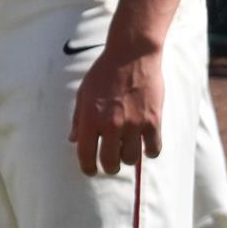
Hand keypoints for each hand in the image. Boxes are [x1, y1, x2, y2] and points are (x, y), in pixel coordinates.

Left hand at [70, 42, 163, 175]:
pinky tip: (144, 144)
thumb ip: (78, 118)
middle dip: (109, 166)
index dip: (88, 167)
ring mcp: (133, 124)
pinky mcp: (153, 121)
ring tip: (126, 149)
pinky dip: (149, 151)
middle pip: (110, 162)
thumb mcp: (83, 93)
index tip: (91, 171)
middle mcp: (111, 124)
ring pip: (131, 159)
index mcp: (90, 118)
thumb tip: (73, 140)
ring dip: (128, 158)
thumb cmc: (104, 73)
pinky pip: (153, 149)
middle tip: (111, 163)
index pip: (86, 154)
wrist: (131, 56)